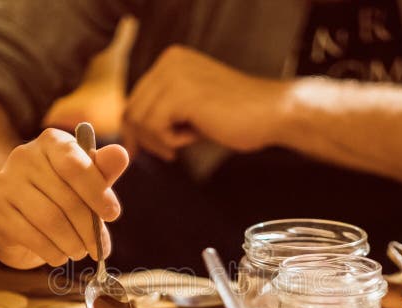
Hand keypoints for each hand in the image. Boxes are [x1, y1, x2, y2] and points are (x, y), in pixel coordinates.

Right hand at [0, 128, 128, 268]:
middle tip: (99, 248)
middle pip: (65, 198)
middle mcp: (23, 158)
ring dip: (72, 243)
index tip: (113, 214)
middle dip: (88, 228)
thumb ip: (103, 171)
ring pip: (49, 220)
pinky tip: (61, 256)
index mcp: (51, 142)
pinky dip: (53, 252)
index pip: (74, 164)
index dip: (96, 191)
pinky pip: (32, 237)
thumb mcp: (86, 180)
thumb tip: (121, 154)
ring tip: (81, 251)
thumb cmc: (62, 193)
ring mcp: (5, 185)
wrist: (19, 214)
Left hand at [122, 45, 289, 159]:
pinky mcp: (181, 94)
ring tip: (186, 142)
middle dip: (144, 137)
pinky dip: (170, 140)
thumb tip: (130, 136)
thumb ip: (164, 113)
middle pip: (132, 108)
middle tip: (166, 154)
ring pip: (139, 119)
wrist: (272, 112)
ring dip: (160, 140)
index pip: (136, 96)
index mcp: (172, 60)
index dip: (138, 127)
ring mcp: (174, 75)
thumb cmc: (238, 116)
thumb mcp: (193, 108)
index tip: (145, 149)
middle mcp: (169, 61)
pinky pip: (154, 127)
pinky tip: (193, 138)